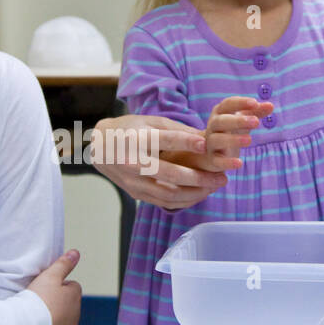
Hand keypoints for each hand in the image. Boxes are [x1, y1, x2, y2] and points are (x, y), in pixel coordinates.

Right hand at [29, 249, 82, 324]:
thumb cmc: (37, 301)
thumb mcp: (49, 276)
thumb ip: (63, 264)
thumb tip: (76, 253)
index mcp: (74, 296)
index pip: (72, 285)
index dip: (59, 285)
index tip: (46, 288)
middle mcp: (76, 314)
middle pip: (68, 304)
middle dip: (58, 302)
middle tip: (39, 302)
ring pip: (63, 320)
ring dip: (54, 317)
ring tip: (36, 316)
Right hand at [90, 115, 226, 210]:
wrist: (101, 147)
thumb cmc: (130, 130)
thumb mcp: (150, 122)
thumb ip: (177, 130)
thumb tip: (206, 138)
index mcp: (137, 139)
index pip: (164, 141)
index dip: (185, 143)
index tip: (206, 144)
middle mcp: (133, 162)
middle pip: (170, 174)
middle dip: (199, 177)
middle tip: (222, 176)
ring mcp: (133, 181)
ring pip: (169, 194)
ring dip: (196, 193)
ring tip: (215, 186)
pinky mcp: (136, 194)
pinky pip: (164, 202)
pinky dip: (185, 201)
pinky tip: (201, 194)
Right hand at [203, 96, 272, 170]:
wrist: (212, 151)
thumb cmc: (230, 130)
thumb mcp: (243, 120)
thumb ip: (256, 112)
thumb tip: (270, 105)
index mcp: (220, 113)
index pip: (227, 104)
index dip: (240, 103)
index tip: (255, 103)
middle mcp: (213, 126)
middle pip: (221, 121)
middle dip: (237, 121)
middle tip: (256, 122)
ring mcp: (211, 143)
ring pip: (217, 139)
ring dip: (232, 139)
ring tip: (249, 140)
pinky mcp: (212, 159)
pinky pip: (217, 161)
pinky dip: (227, 162)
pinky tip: (240, 163)